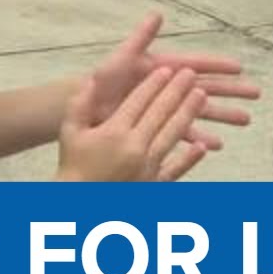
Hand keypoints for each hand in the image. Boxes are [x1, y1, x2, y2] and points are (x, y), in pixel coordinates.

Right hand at [57, 68, 208, 180]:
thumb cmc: (72, 166)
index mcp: (113, 132)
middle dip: (176, 90)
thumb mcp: (69, 132)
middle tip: (190, 74)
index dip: (154, 83)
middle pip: (160, 112)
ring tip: (200, 96)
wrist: (78, 204)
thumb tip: (91, 80)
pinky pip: (176, 168)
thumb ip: (80, 105)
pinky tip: (203, 146)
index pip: (139, 101)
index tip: (167, 70)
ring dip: (188, 113)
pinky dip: (190, 158)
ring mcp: (147, 167)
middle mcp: (135, 147)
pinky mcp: (154, 184)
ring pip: (173, 134)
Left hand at [88, 14, 259, 150]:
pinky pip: (185, 132)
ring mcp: (166, 107)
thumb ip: (140, 38)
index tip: (240, 66)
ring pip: (201, 111)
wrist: (88, 108)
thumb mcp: (122, 58)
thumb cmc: (103, 81)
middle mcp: (168, 87)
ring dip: (223, 115)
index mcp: (163, 68)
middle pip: (207, 87)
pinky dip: (200, 138)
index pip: (196, 64)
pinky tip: (216, 144)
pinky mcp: (160, 126)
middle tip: (256, 94)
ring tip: (246, 120)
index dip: (217, 65)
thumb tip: (156, 14)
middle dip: (232, 91)